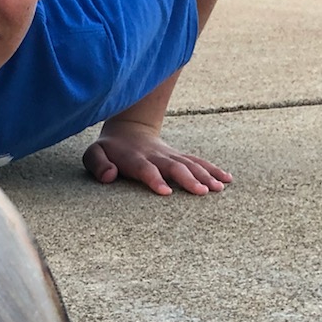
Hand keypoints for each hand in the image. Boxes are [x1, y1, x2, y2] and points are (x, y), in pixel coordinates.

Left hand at [83, 126, 230, 195]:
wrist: (129, 129)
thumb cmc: (110, 148)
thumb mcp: (94, 153)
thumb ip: (98, 164)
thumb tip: (110, 175)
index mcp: (136, 158)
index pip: (146, 169)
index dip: (155, 179)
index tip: (166, 192)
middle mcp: (157, 156)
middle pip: (174, 167)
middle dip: (189, 179)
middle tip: (203, 192)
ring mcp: (171, 155)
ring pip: (191, 164)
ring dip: (206, 175)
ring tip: (219, 188)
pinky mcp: (181, 156)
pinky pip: (199, 162)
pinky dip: (213, 169)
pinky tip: (227, 179)